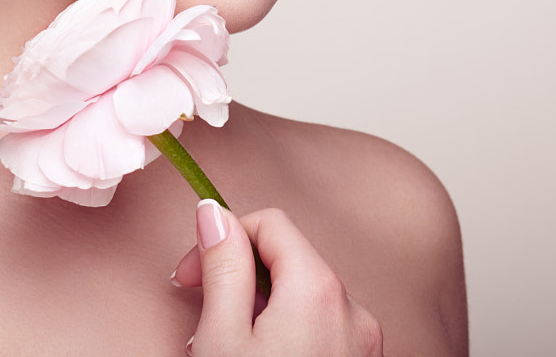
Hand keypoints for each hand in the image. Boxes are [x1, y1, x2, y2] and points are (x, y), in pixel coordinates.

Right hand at [173, 200, 383, 355]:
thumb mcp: (222, 338)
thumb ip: (222, 267)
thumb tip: (213, 213)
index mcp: (318, 290)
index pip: (269, 222)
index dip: (222, 239)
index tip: (190, 274)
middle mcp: (353, 309)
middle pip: (287, 259)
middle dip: (241, 278)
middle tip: (205, 320)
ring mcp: (364, 340)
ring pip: (303, 296)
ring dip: (263, 310)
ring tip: (233, 349)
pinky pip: (323, 327)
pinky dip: (290, 334)